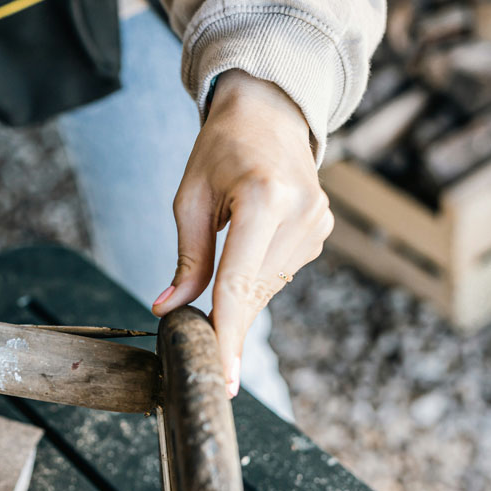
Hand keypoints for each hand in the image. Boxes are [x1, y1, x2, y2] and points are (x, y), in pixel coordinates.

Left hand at [151, 70, 332, 396]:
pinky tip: (247, 246)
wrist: (269, 112)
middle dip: (225, 318)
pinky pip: (280, 272)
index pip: (239, 284)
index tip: (224, 378)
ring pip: (268, 288)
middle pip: (253, 292)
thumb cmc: (220, 149)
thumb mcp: (189, 199)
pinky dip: (256, 275)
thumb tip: (167, 309)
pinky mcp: (322, 229)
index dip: (227, 336)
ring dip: (240, 292)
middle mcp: (300, 213)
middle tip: (200, 334)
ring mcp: (318, 223)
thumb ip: (186, 259)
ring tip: (225, 250)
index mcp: (263, 199)